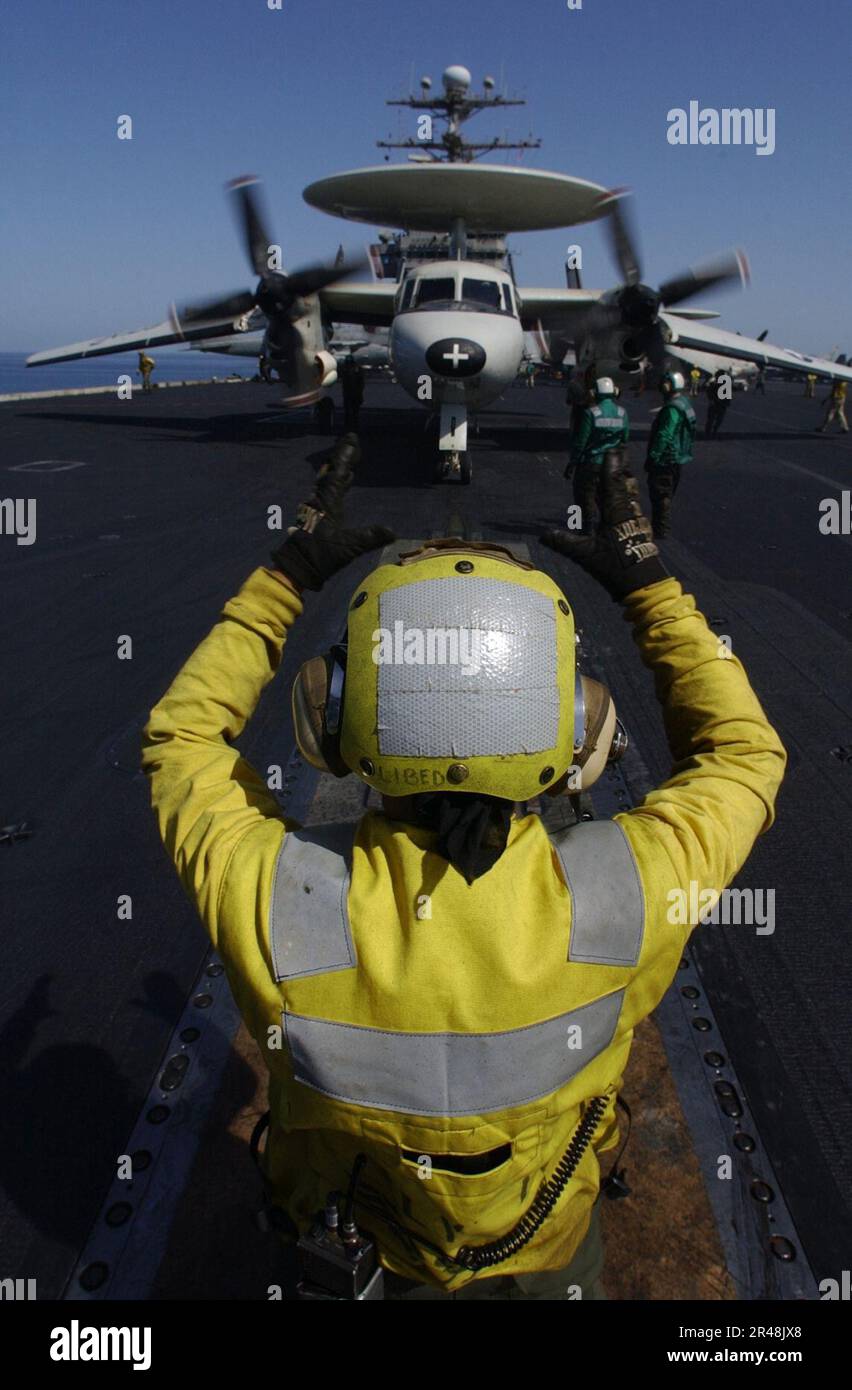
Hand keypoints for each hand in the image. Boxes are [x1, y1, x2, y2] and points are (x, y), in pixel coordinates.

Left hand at [271, 435, 394, 590]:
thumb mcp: (347, 548)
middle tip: (352, 442)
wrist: (295, 567)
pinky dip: (335, 482)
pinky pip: (326, 491)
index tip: (352, 438)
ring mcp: (315, 507)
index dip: (346, 455)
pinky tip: (341, 483)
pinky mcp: (315, 515)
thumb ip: (369, 538)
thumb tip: (392, 531)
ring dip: (338, 468)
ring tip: (349, 459)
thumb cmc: (319, 556)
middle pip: (331, 472)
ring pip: (327, 481)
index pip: (338, 473)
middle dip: (342, 457)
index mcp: (327, 502)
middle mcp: (319, 500)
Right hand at [541, 449, 667, 600]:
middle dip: (621, 471)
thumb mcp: (586, 555)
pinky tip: (630, 503)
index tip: (611, 451)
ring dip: (627, 485)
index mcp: (616, 513)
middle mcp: (628, 513)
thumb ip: (564, 543)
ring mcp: (638, 522)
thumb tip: (542, 534)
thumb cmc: (615, 567)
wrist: (643, 584)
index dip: (610, 468)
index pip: (611, 485)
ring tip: (624, 473)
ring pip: (632, 498)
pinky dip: (630, 501)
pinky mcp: (642, 532)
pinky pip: (635, 510)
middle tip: (620, 454)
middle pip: (625, 487)